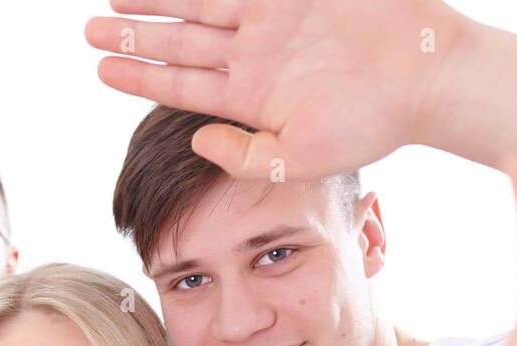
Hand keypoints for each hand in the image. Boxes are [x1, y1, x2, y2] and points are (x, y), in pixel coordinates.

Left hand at [85, 0, 466, 179]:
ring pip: (198, 7)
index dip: (139, 76)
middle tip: (88, 30)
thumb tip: (195, 142)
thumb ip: (243, 155)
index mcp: (249, 100)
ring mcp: (273, 22)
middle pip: (179, 44)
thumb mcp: (298, 159)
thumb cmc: (371, 126)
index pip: (180, 86)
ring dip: (155, 2)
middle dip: (134, 36)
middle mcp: (254, 57)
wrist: (428, 77)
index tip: (100, 69)